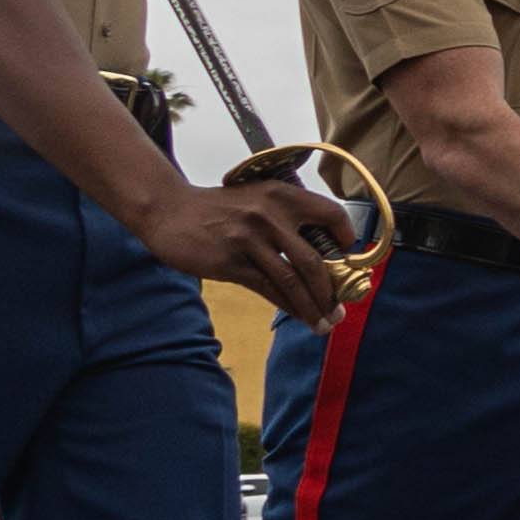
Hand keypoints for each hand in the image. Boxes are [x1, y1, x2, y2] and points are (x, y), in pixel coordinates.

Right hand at [153, 171, 353, 329]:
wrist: (169, 210)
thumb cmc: (219, 210)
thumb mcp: (257, 199)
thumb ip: (286, 219)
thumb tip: (323, 254)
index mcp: (282, 195)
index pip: (331, 214)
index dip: (347, 238)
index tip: (349, 262)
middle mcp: (269, 214)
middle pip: (314, 260)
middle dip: (331, 292)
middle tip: (339, 311)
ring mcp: (249, 239)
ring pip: (292, 281)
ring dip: (312, 307)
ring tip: (324, 324)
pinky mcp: (230, 262)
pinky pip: (268, 290)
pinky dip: (288, 307)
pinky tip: (298, 317)